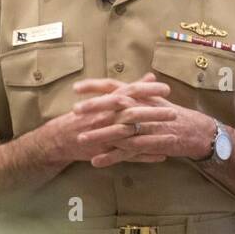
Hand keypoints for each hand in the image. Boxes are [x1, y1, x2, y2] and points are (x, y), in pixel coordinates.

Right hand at [32, 77, 172, 164]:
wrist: (60, 138)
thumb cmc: (83, 115)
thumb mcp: (103, 97)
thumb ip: (129, 87)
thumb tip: (151, 77)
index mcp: (105, 102)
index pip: (128, 92)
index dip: (148, 90)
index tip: (166, 89)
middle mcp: (106, 118)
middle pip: (133, 114)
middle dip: (154, 114)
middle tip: (174, 113)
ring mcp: (105, 136)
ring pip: (133, 137)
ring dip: (154, 138)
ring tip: (173, 137)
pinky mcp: (106, 152)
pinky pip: (128, 156)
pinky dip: (145, 157)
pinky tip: (161, 156)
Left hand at [71, 75, 215, 167]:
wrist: (193, 130)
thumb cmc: (169, 113)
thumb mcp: (151, 99)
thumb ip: (131, 92)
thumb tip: (113, 86)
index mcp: (139, 95)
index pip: (113, 85)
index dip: (94, 86)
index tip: (75, 87)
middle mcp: (140, 107)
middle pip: (114, 104)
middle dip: (93, 107)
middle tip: (74, 111)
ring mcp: (145, 126)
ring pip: (118, 129)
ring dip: (98, 135)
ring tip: (80, 139)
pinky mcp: (149, 144)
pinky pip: (127, 151)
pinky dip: (111, 157)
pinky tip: (96, 162)